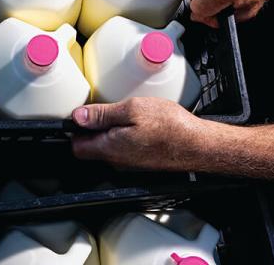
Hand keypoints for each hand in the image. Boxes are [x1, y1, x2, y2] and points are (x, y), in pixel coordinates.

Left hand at [70, 98, 212, 170]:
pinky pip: (123, 150)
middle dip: (92, 130)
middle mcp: (117, 161)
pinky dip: (125, 137)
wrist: (198, 145)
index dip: (75, 130)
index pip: (77, 147)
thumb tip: (78, 116)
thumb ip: (102, 114)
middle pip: (91, 148)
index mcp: (110, 148)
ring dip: (110, 132)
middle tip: (104, 110)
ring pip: (108, 149)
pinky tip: (138, 125)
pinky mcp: (141, 163)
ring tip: (124, 115)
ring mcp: (130, 165)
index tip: (81, 114)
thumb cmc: (170, 126)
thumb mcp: (132, 109)